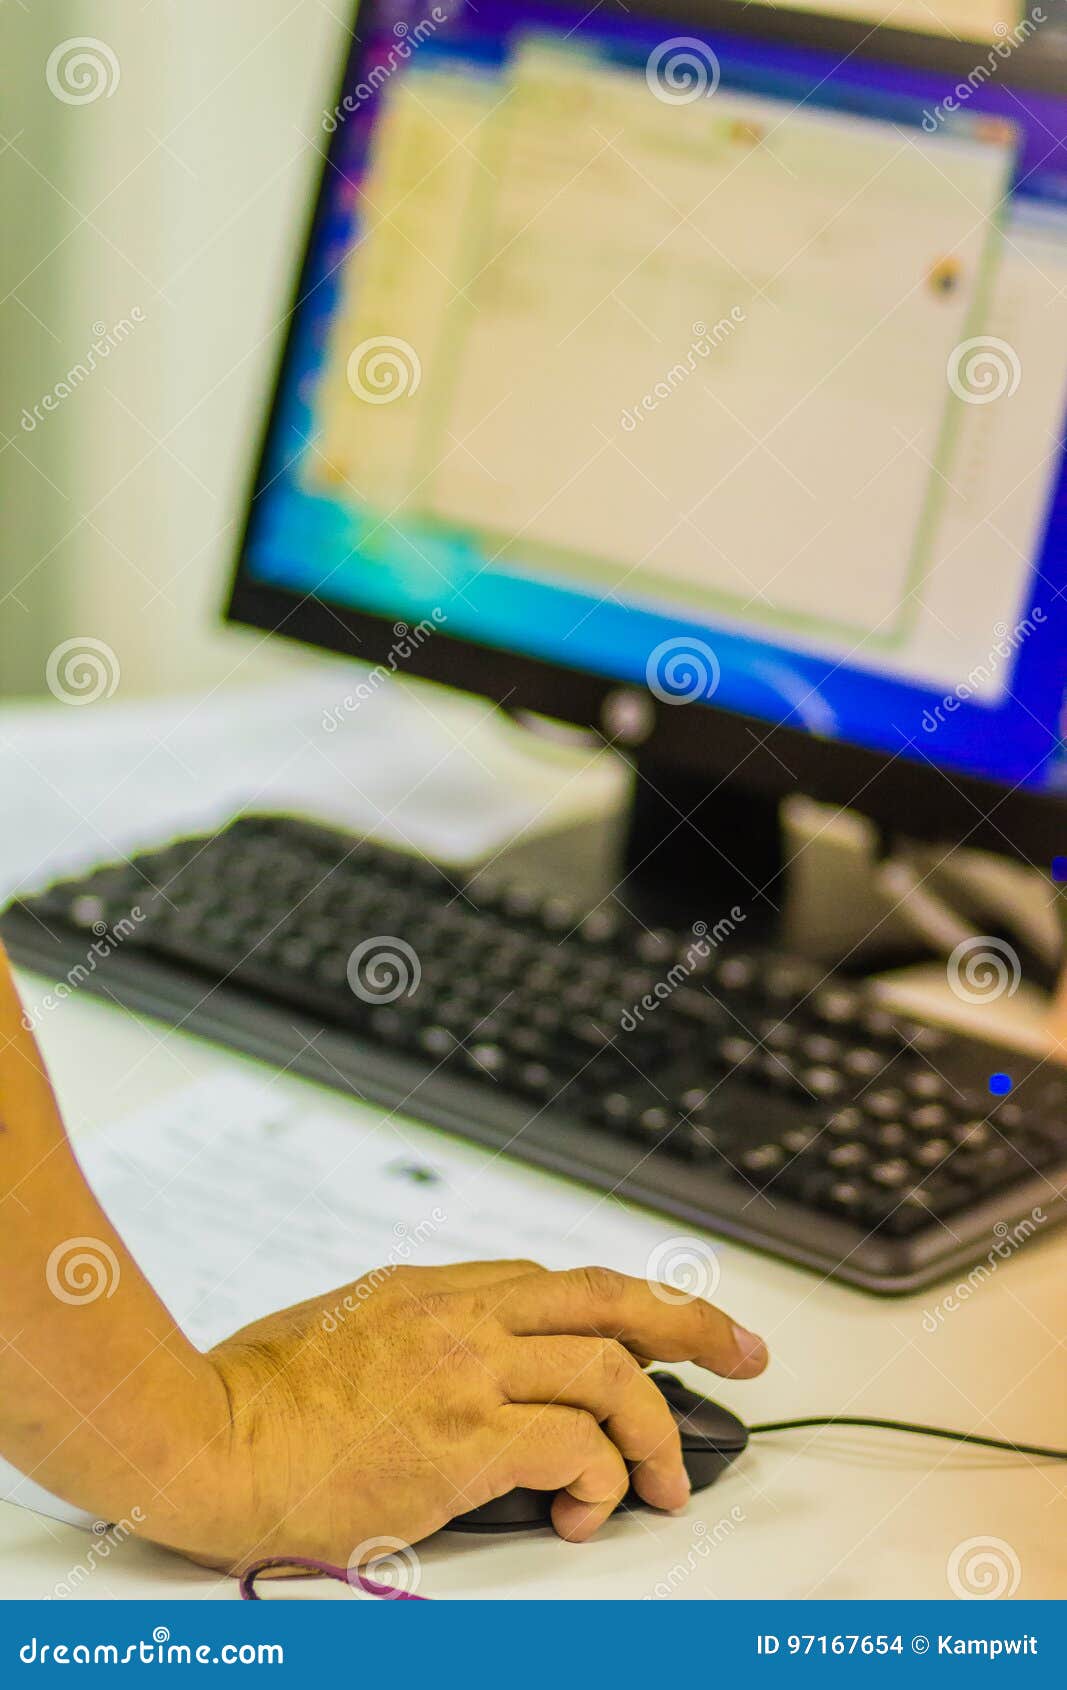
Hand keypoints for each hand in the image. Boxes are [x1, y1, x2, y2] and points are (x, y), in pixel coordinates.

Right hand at [181, 1259, 766, 1573]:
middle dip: (692, 1324)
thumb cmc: (252, 1395)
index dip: (629, 1306)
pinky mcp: (463, 1439)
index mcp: (433, 1288)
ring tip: (663, 1481)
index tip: (672, 1327)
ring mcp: (467, 1371)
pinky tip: (590, 1511)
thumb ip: (415, 1332)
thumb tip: (466, 1364)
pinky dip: (602, 1478)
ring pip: (611, 1374)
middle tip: (743, 1351)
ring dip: (655, 1431)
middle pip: (611, 1299)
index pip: (561, 1284)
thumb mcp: (342, 1326)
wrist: (201, 1437)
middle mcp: (462, 1316)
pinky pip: (574, 1447)